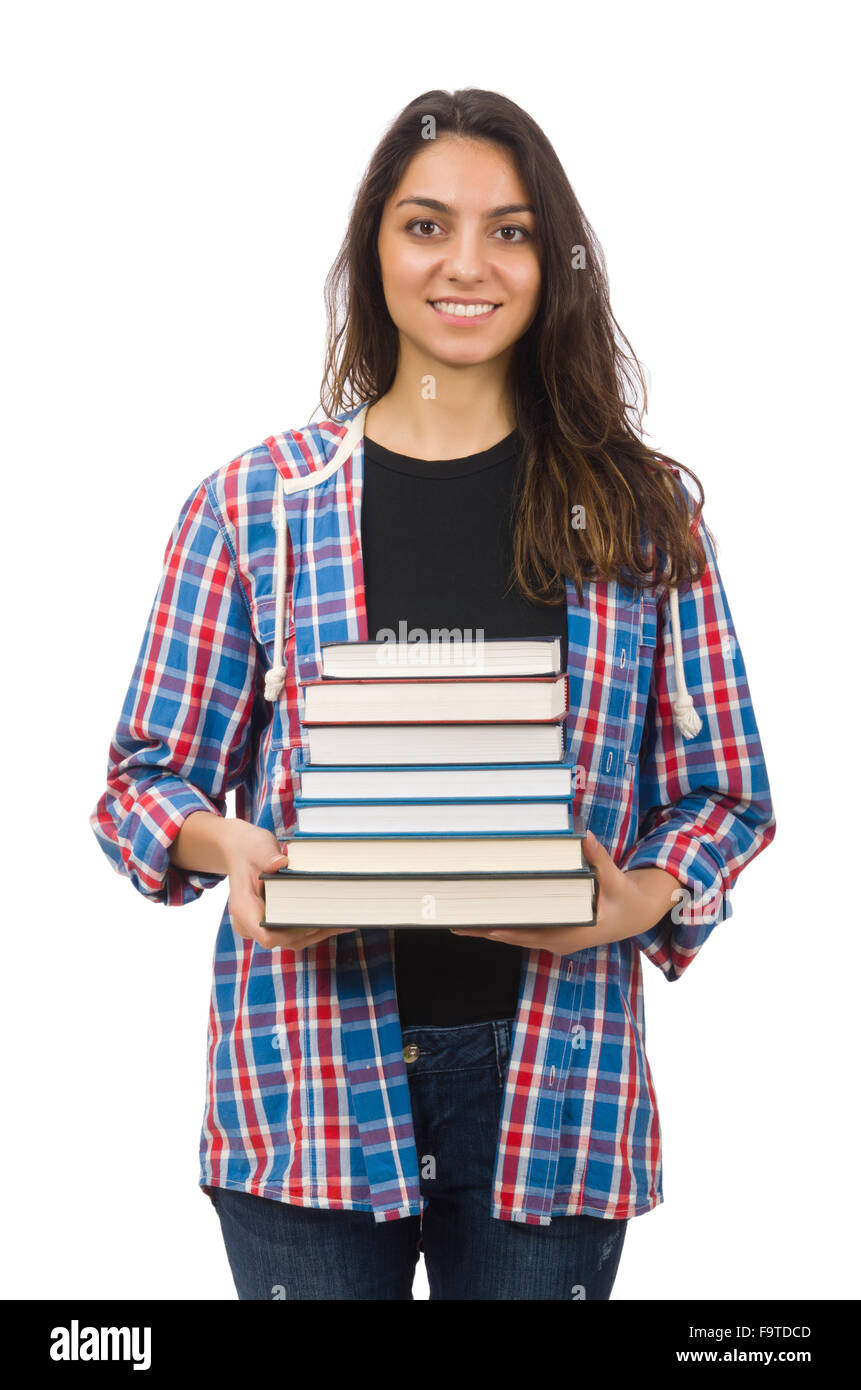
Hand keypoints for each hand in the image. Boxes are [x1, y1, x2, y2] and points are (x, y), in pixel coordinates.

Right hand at [223, 822, 355, 953]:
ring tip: (344, 919)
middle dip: (313, 931)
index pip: (267, 935)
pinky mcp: (273, 921)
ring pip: (293, 939)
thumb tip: (280, 863)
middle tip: (340, 919)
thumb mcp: (257, 847)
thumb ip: (266, 856)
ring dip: (318, 930)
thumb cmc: (248, 850)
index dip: (292, 933)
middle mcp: (251, 922)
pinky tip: (334, 915)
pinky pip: (294, 930)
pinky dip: (313, 924)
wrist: (240, 850)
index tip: (314, 921)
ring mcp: (262, 924)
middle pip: (285, 940)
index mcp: (244, 908)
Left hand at [449, 829, 678, 955]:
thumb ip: (598, 858)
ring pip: (515, 935)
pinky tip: (481, 917)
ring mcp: (554, 939)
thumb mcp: (615, 879)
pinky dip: (502, 924)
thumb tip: (584, 836)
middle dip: (485, 928)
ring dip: (488, 928)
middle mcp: (559, 940)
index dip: (507, 929)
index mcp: (573, 932)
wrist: (634, 914)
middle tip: (455, 921)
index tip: (483, 925)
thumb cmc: (624, 898)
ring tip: (458, 920)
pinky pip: (521, 930)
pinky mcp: (551, 933)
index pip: (532, 933)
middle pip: (515, 936)